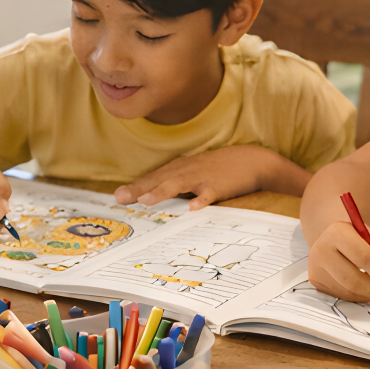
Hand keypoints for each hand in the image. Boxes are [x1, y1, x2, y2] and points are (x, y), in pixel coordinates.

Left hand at [114, 145, 300, 208]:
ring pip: (180, 184)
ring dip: (162, 191)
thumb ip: (177, 184)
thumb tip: (155, 196)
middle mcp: (188, 171)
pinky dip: (202, 200)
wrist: (252, 161)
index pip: (154, 177)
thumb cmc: (221, 169)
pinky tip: (194, 207)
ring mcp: (204, 177)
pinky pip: (210, 194)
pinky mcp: (221, 186)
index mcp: (181, 169)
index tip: (117, 196)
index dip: (136, 186)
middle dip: (140, 188)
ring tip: (147, 200)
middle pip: (160, 179)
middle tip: (121, 198)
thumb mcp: (196, 173)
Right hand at [308, 220, 369, 302]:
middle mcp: (322, 249)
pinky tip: (361, 286)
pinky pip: (341, 296)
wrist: (334, 239)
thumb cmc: (359, 241)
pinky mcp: (315, 281)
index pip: (364, 257)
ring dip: (367, 294)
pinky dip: (357, 296)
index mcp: (339, 232)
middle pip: (353, 280)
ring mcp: (316, 267)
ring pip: (347, 292)